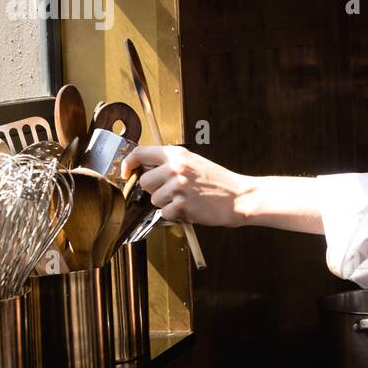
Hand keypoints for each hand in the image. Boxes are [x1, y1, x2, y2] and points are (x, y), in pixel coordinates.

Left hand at [121, 145, 251, 227]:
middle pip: (144, 182)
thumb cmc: (218, 183)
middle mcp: (175, 168)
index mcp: (177, 155)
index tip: (127, 173)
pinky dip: (175, 215)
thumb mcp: (194, 163)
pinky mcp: (181, 205)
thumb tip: (144, 169)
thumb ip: (170, 163)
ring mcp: (178, 187)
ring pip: (154, 199)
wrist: (239, 197)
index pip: (140, 153)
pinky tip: (190, 209)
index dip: (128, 163)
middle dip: (154, 190)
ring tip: (186, 200)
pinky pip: (164, 213)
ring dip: (166, 203)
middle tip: (173, 192)